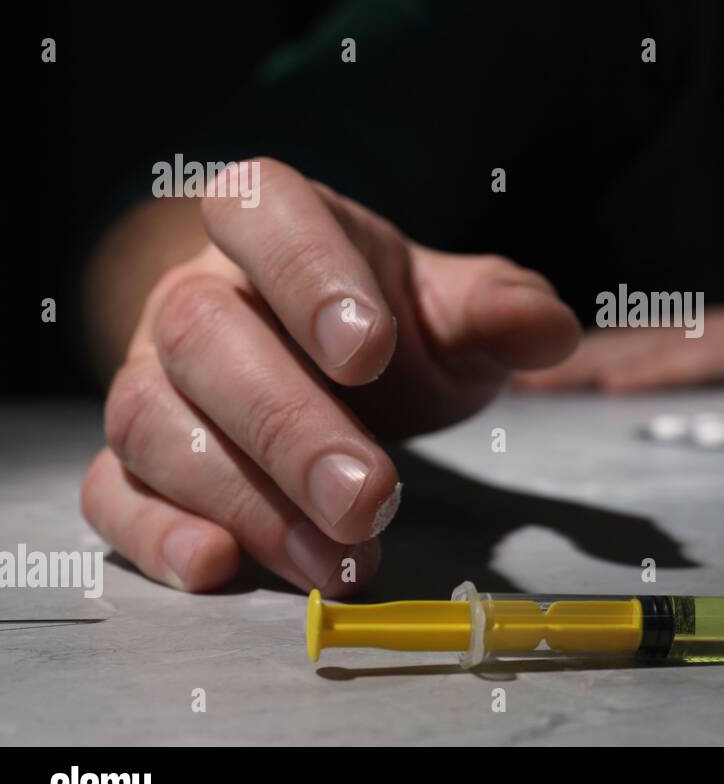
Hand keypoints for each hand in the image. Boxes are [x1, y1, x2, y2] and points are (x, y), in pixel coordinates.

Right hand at [81, 159, 579, 594]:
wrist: (320, 362)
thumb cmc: (385, 324)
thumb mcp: (450, 309)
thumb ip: (496, 311)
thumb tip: (551, 328)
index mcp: (272, 220)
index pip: (265, 215)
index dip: (307, 274)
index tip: (370, 349)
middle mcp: (194, 292)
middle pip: (207, 338)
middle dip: (290, 425)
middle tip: (371, 499)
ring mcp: (150, 375)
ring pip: (155, 424)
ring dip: (246, 499)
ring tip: (340, 560)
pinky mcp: (132, 456)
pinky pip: (111, 493)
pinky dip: (154, 535)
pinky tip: (218, 568)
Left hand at [514, 279, 723, 391]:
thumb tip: (690, 398)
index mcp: (718, 341)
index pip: (638, 350)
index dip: (581, 361)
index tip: (529, 377)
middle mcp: (720, 332)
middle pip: (630, 344)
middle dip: (565, 362)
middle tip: (505, 378)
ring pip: (654, 349)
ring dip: (593, 365)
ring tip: (539, 380)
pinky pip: (707, 360)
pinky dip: (659, 371)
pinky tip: (618, 383)